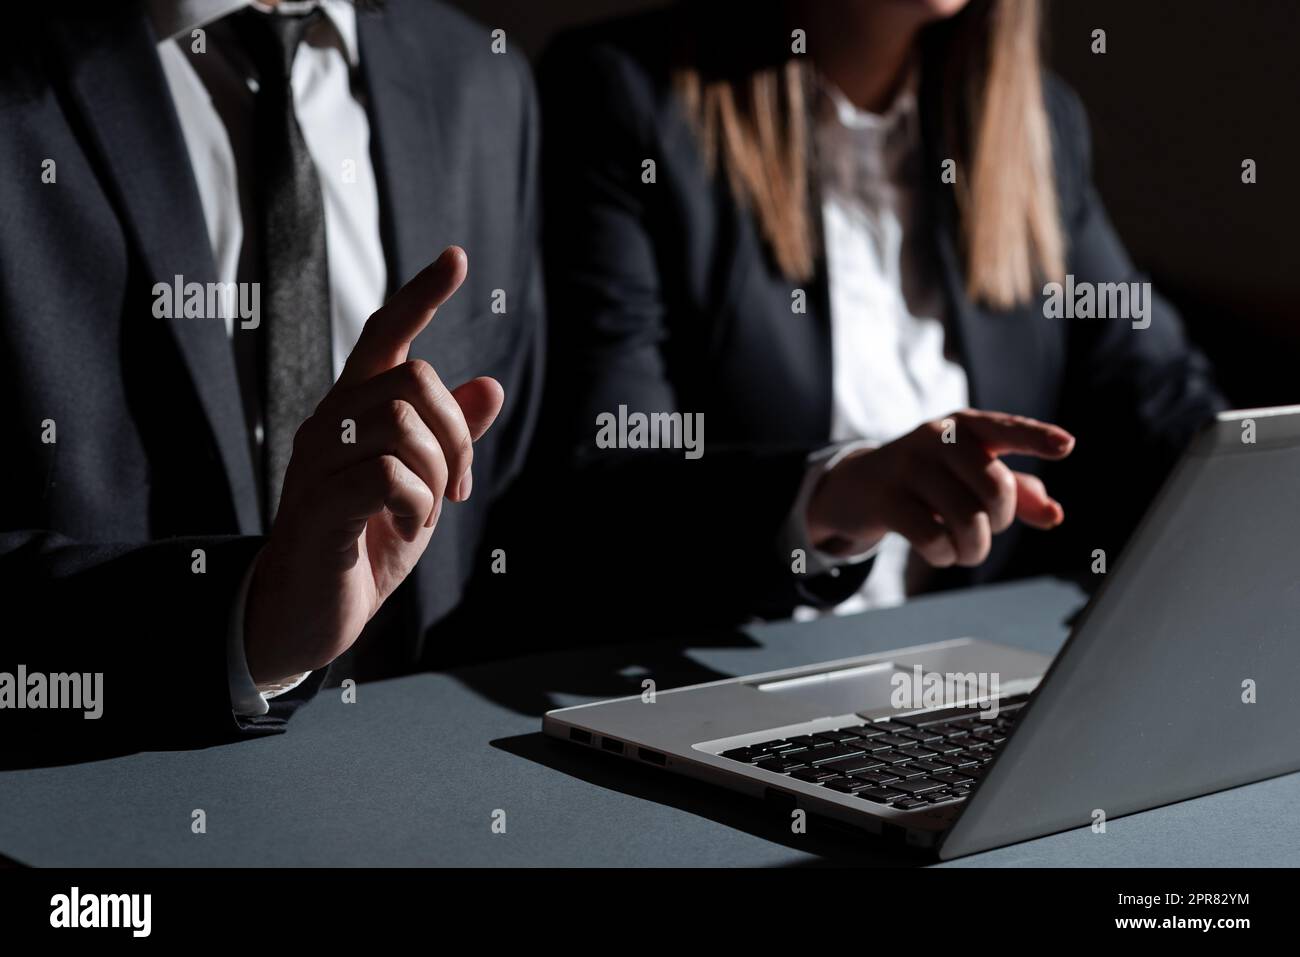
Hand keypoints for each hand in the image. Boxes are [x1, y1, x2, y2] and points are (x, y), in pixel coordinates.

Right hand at [244, 247, 504, 683]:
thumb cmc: (363, 545)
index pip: (384, 336)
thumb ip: (449, 438)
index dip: (420, 297)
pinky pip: (388, 476)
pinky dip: (416, 506)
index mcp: (353, 414)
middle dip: (457, 433)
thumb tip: (490, 385)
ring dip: (436, 474)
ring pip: (404, 423)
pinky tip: (405, 528)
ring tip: (424, 512)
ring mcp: (318, 463)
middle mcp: (329, 424)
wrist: (305, 615)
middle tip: (456, 487)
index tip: (457, 259)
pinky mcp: (319, 507)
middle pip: (414, 379)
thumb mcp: (422, 489)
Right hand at [806, 410, 1074, 567]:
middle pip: (995, 488)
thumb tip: (1055, 514)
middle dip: (1001, 522)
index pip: (1006, 429)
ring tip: (967, 551)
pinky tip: (941, 552)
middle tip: (988, 530)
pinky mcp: (885, 498)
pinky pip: (932, 537)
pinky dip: (945, 555)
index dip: (1036, 438)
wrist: (857, 486)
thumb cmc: (928, 479)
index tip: (1067, 446)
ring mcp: (908, 465)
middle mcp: (937, 437)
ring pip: (966, 518)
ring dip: (975, 548)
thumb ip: (1016, 491)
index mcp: (965, 426)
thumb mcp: (970, 475)